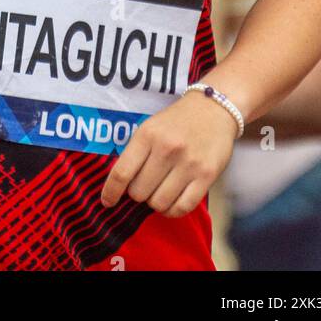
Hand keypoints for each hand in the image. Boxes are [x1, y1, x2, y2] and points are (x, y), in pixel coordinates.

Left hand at [101, 91, 238, 217]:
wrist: (213, 109)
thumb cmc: (176, 122)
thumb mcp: (150, 128)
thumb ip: (136, 154)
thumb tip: (118, 187)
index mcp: (147, 134)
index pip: (122, 172)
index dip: (111, 192)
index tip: (107, 202)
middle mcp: (167, 148)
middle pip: (139, 192)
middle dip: (138, 194)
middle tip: (145, 185)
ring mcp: (188, 163)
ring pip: (159, 203)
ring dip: (156, 203)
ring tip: (160, 191)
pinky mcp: (207, 176)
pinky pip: (182, 208)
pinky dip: (173, 211)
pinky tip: (172, 201)